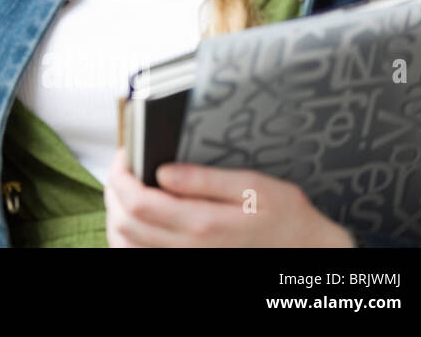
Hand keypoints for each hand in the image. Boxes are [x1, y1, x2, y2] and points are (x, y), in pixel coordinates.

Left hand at [104, 148, 353, 246]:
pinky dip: (127, 238)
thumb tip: (162, 171)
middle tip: (122, 167)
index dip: (120, 174)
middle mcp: (188, 249)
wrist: (307, 252)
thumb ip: (203, 179)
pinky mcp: (186, 266)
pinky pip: (140, 257)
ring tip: (125, 189)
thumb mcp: (252, 187)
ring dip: (116, 214)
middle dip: (113, 190)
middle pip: (124, 223)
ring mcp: (185, 262)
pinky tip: (135, 219)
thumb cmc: (285, 217)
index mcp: (203, 224)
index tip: (123, 155)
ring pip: (125, 244)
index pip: (137, 201)